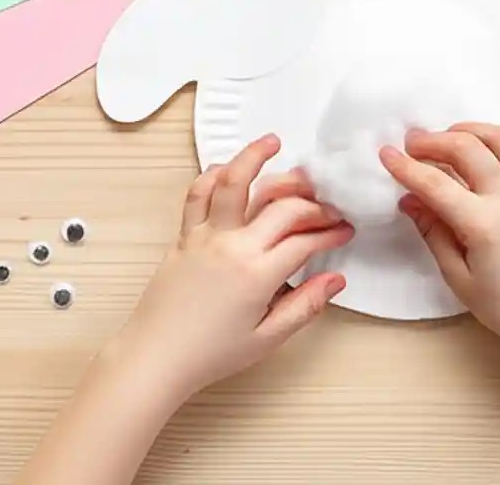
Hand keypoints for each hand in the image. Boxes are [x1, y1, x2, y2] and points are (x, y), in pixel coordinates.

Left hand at [116, 134, 352, 397]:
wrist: (156, 356)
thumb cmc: (208, 353)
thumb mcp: (267, 338)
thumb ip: (305, 305)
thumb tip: (335, 281)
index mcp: (257, 274)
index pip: (306, 240)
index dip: (331, 233)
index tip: (343, 232)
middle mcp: (233, 247)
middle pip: (283, 207)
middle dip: (313, 204)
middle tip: (327, 208)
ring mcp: (205, 236)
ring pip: (234, 182)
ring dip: (255, 157)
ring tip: (273, 142)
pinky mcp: (184, 236)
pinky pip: (198, 194)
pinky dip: (213, 175)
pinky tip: (228, 167)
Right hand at [379, 123, 499, 361]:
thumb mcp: (459, 278)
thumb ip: (433, 233)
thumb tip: (410, 200)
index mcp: (484, 224)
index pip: (436, 183)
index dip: (406, 167)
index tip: (385, 154)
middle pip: (467, 147)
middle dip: (434, 140)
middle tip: (412, 144)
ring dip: (470, 130)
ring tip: (448, 138)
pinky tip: (487, 150)